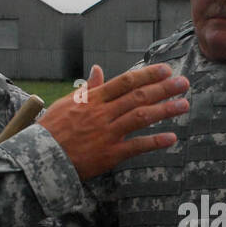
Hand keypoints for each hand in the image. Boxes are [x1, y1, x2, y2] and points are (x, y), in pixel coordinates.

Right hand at [38, 64, 189, 179]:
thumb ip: (88, 88)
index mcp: (93, 99)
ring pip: (141, 117)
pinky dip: (155, 141)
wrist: (41, 157)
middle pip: (138, 96)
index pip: (125, 81)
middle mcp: (102, 113)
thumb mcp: (68, 103)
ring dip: (164, 110)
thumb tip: (97, 70)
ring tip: (184, 104)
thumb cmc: (53, 129)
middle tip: (183, 83)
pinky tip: (172, 137)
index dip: (148, 74)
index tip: (166, 70)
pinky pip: (136, 146)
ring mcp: (107, 133)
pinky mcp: (109, 154)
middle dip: (163, 88)